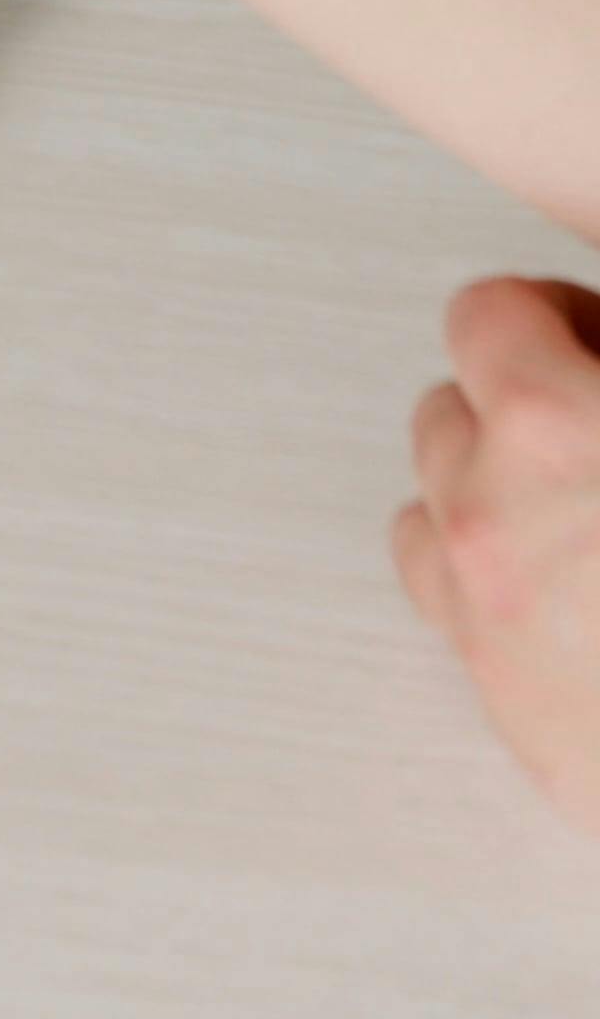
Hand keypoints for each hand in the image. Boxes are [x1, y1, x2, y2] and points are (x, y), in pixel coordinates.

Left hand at [394, 276, 599, 836]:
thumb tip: (591, 354)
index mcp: (550, 427)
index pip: (484, 315)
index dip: (549, 318)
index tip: (594, 345)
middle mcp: (492, 515)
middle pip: (448, 408)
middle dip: (518, 409)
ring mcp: (483, 614)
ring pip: (434, 506)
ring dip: (491, 493)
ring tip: (582, 516)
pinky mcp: (501, 703)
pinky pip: (449, 602)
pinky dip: (489, 583)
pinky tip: (573, 594)